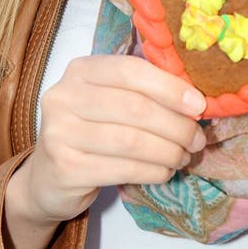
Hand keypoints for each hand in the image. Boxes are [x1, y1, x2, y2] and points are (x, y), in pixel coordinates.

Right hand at [12, 55, 206, 226]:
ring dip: (168, 151)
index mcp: (81, 70)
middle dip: (176, 125)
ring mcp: (59, 133)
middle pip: (135, 107)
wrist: (48, 178)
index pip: (131, 70)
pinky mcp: (64, 168)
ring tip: (185, 156)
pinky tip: (165, 171)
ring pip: (132, 141)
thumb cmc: (92, 131)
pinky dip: (153, 171)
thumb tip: (196, 102)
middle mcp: (64, 96)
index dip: (170, 87)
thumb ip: (144, 92)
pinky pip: (123, 169)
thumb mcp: (110, 101)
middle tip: (198, 139)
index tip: (199, 106)